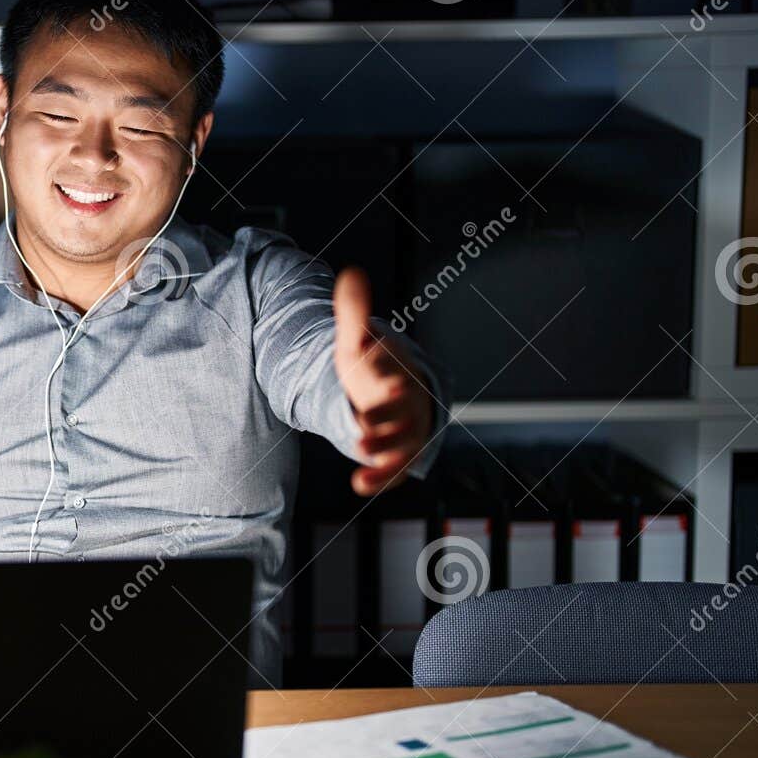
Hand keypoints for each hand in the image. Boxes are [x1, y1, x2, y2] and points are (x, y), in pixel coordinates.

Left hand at [332, 267, 433, 496]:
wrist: (395, 398)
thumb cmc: (374, 369)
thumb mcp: (357, 344)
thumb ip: (352, 314)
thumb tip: (351, 273)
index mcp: (396, 371)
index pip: (393, 369)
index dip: (388, 370)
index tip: (383, 372)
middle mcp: (406, 403)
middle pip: (400, 410)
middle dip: (387, 415)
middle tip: (368, 419)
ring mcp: (404, 431)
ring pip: (399, 442)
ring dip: (382, 447)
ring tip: (360, 449)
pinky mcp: (398, 456)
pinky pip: (392, 469)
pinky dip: (378, 477)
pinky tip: (357, 484)